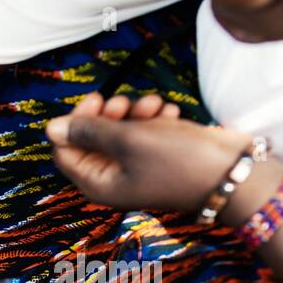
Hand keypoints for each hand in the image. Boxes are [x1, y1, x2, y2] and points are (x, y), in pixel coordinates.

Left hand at [46, 92, 251, 212]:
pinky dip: (154, 120)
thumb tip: (50, 128)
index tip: (97, 99)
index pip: (64, 150)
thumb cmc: (178, 161)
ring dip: (135, 112)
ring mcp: (135, 168)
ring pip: (119, 131)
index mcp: (96, 183)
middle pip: (91, 138)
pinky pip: (144, 132)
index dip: (74, 122)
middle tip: (125, 102)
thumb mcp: (128, 140)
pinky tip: (171, 115)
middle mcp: (111, 178)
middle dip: (107, 115)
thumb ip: (88, 132)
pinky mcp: (157, 156)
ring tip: (156, 106)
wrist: (232, 173)